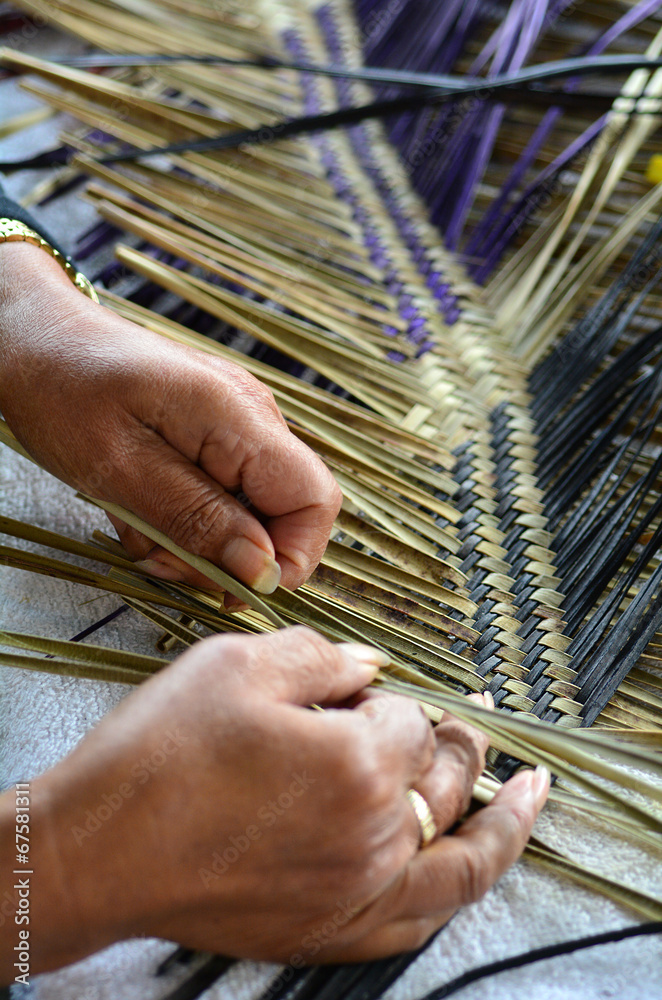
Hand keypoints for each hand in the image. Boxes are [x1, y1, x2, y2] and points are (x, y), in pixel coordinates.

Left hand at [0, 243, 341, 596]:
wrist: (34, 338)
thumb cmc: (62, 388)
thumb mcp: (118, 467)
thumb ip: (196, 517)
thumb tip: (261, 570)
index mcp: (238, 416)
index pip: (315, 500)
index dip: (290, 557)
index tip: (230, 585)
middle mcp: (251, 417)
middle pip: (283, 514)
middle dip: (227, 556)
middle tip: (160, 558)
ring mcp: (235, 424)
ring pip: (248, 513)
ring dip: (196, 542)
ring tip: (139, 529)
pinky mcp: (213, 434)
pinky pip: (221, 496)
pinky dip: (183, 518)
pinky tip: (139, 508)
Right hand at [11, 628, 547, 973]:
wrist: (93, 851)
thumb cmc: (157, 756)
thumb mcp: (235, 665)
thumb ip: (320, 655)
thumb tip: (368, 665)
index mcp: (358, 762)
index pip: (409, 717)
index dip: (388, 695)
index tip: (363, 689)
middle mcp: (372, 835)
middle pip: (444, 780)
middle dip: (459, 741)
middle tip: (469, 719)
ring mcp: (356, 893)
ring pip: (458, 860)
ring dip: (501, 823)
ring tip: (529, 795)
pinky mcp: (327, 931)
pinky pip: (419, 921)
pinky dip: (456, 890)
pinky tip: (468, 870)